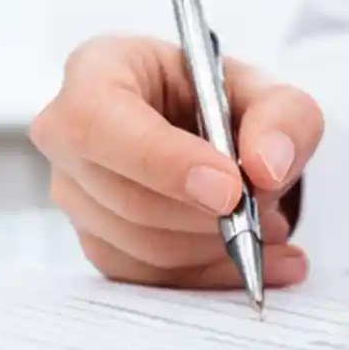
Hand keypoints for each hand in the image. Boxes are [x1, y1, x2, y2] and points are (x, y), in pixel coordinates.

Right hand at [30, 36, 323, 287]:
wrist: (202, 131)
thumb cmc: (215, 98)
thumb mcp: (264, 88)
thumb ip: (282, 115)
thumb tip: (267, 168)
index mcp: (95, 71)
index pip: (101, 123)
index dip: (164, 162)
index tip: (230, 188)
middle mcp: (66, 134)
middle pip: (126, 197)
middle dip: (207, 215)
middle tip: (268, 207)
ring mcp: (73, 194)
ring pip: (142, 246)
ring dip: (217, 245)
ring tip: (266, 224)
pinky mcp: (94, 241)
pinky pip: (149, 278)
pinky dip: (211, 274)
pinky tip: (256, 256)